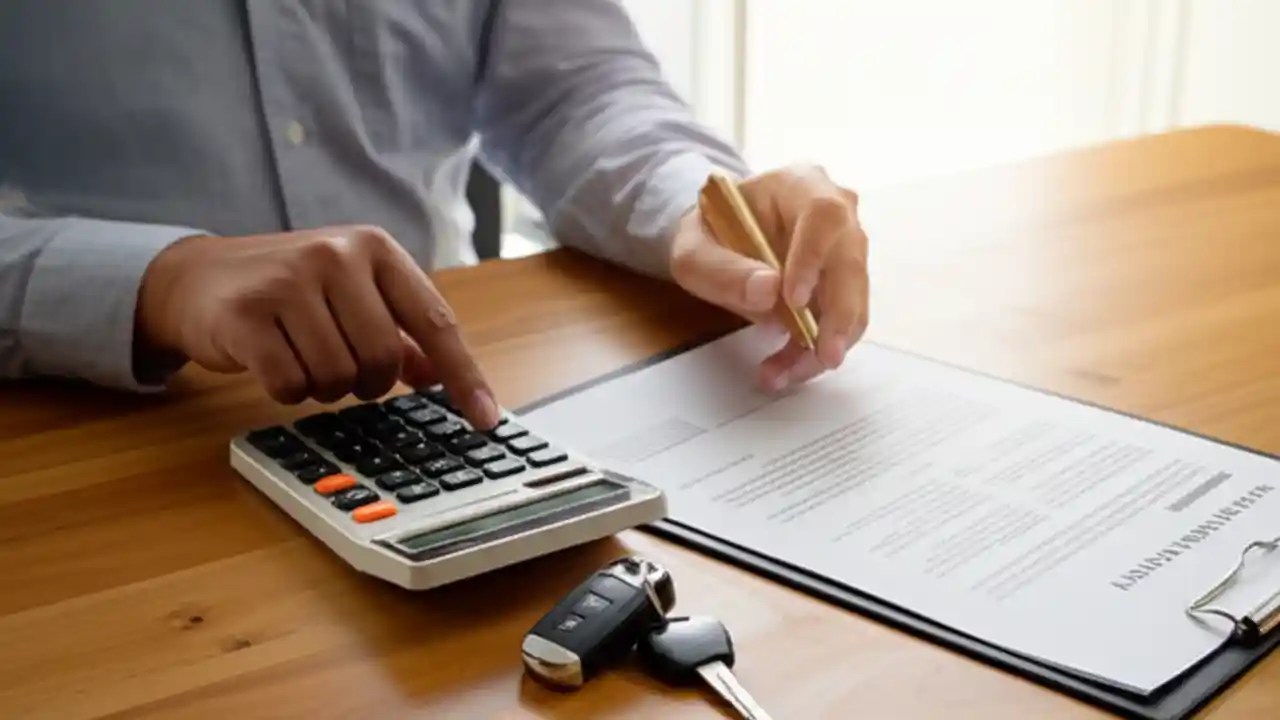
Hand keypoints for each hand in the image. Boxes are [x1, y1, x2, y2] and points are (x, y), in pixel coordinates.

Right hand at [136, 225, 500, 428]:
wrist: (196, 278)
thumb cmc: (288, 290)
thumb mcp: (351, 294)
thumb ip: (401, 331)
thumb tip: (441, 376)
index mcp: (375, 249)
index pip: (436, 322)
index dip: (464, 376)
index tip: (486, 418)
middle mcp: (335, 256)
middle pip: (384, 359)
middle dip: (369, 383)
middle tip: (346, 372)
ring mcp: (288, 282)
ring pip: (338, 376)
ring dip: (325, 387)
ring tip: (303, 358)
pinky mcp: (246, 315)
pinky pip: (291, 385)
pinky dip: (289, 391)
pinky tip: (274, 365)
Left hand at [669, 165, 868, 390]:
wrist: (719, 238)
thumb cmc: (708, 233)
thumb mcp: (694, 249)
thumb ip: (721, 268)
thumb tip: (768, 292)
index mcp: (799, 185)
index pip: (822, 215)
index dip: (814, 258)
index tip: (794, 300)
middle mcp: (835, 212)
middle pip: (850, 261)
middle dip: (838, 315)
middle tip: (822, 357)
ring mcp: (843, 248)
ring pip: (852, 298)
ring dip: (824, 343)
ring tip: (785, 374)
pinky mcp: (840, 284)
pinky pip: (840, 320)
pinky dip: (815, 350)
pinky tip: (786, 369)